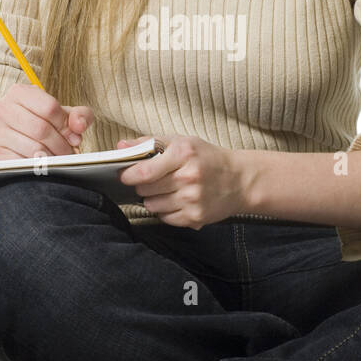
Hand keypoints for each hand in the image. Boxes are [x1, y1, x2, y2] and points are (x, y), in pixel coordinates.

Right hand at [0, 83, 93, 160]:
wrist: (10, 141)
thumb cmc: (40, 124)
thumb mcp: (61, 115)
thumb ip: (79, 115)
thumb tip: (79, 125)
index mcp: (19, 92)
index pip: (49, 107)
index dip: (66, 124)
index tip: (72, 135)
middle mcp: (2, 108)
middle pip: (41, 129)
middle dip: (61, 145)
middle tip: (69, 153)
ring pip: (33, 148)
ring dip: (52, 158)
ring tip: (58, 159)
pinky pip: (22, 163)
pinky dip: (37, 167)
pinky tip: (42, 165)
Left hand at [115, 133, 251, 228]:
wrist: (240, 180)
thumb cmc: (208, 158)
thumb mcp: (182, 142)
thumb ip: (149, 143)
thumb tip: (120, 146)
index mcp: (184, 154)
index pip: (144, 171)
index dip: (128, 175)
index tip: (124, 175)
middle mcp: (188, 177)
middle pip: (145, 189)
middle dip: (143, 186)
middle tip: (152, 181)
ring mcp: (192, 199)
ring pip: (152, 206)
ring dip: (153, 199)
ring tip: (167, 190)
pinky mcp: (195, 217)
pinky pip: (165, 218)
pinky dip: (166, 211)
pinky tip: (177, 201)